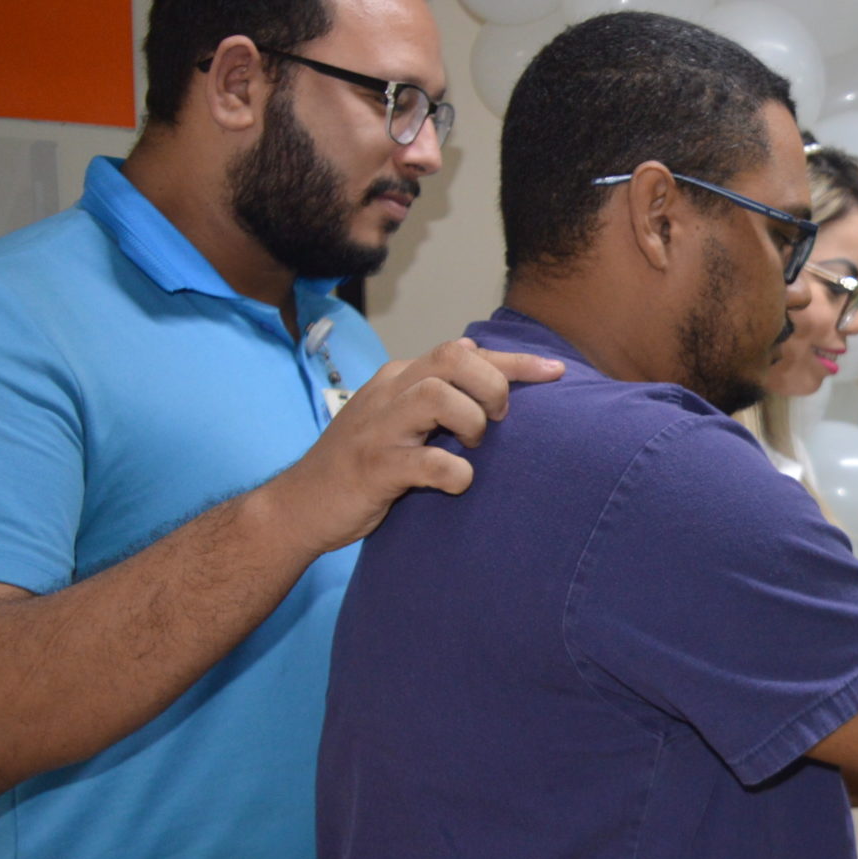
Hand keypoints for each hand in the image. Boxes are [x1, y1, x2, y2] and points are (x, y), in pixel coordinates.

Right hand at [263, 338, 564, 553]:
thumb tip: (474, 353)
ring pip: (438, 397)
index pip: (464, 352)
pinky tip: (456, 483)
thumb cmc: (360, 464)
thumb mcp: (396, 416)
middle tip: (498, 422)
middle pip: (453, 359)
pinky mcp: (374, 467)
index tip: (557, 373)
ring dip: (471, 422)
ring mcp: (379, 429)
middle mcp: (390, 394)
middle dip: (492, 385)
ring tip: (472, 447)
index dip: (515, 361)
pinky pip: (426, 461)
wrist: (300, 506)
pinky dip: (453, 472)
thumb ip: (434, 389)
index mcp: (400, 379)